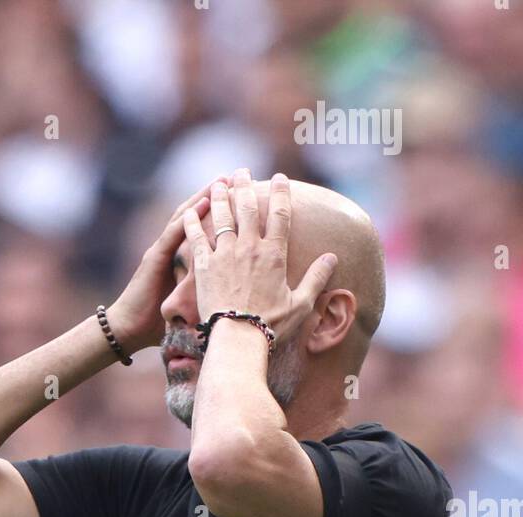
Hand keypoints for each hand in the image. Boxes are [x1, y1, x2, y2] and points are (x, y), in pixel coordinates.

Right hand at [106, 179, 232, 352]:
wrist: (129, 330)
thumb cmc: (158, 324)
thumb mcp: (189, 304)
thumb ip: (205, 293)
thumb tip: (233, 299)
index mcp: (180, 258)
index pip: (203, 227)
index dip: (222, 210)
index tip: (244, 196)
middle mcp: (171, 249)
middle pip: (196, 214)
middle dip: (216, 195)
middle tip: (238, 177)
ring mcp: (161, 251)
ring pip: (185, 216)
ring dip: (203, 196)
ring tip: (222, 181)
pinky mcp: (154, 259)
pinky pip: (174, 233)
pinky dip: (189, 217)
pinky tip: (204, 202)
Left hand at [182, 169, 336, 341]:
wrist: (238, 339)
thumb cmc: (271, 326)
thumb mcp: (301, 304)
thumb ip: (316, 278)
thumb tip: (332, 258)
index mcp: (274, 254)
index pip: (281, 214)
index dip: (281, 192)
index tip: (280, 177)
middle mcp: (250, 248)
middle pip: (248, 207)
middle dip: (246, 185)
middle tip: (242, 171)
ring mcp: (226, 255)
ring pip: (223, 216)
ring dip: (221, 196)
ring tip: (219, 182)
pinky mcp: (205, 267)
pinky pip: (197, 238)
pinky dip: (192, 222)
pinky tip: (190, 211)